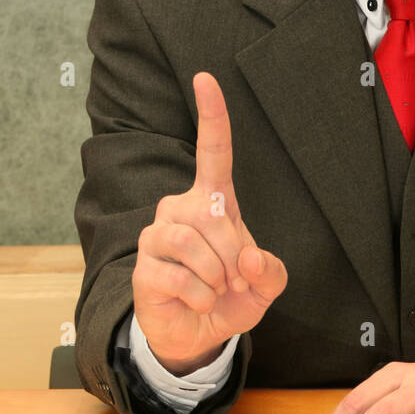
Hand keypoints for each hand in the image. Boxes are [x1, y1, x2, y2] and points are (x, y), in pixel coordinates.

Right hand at [132, 72, 287, 375]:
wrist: (198, 335)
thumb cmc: (229, 298)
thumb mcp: (264, 286)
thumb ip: (270, 270)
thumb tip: (248, 259)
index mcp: (212, 203)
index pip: (213, 153)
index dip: (211, 117)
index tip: (206, 78)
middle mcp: (178, 209)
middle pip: (213, 218)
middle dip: (234, 258)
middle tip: (236, 282)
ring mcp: (157, 236)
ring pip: (191, 244)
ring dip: (215, 277)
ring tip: (216, 291)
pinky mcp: (144, 266)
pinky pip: (179, 277)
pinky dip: (200, 297)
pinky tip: (198, 302)